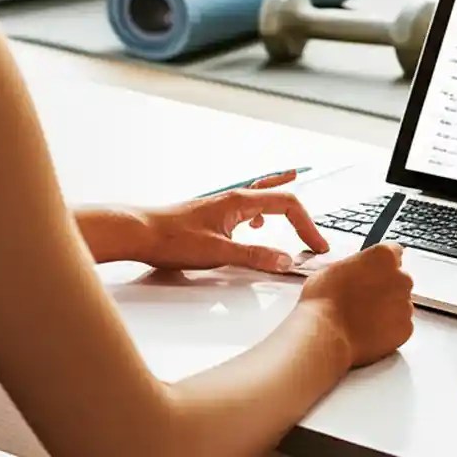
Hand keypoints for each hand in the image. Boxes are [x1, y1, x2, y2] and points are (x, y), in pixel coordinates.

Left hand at [139, 171, 328, 272]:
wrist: (140, 232)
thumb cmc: (172, 239)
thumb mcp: (219, 253)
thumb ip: (255, 256)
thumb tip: (285, 260)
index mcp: (240, 201)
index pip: (288, 205)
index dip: (308, 225)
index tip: (316, 246)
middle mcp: (234, 197)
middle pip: (280, 196)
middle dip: (301, 216)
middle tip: (314, 233)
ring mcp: (223, 204)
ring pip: (263, 197)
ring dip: (283, 206)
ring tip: (296, 214)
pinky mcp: (213, 214)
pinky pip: (246, 206)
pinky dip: (261, 212)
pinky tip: (256, 224)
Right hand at [299, 243, 414, 366]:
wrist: (325, 336)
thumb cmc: (323, 301)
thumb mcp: (333, 269)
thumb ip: (355, 266)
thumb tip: (356, 272)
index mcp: (384, 256)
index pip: (394, 251)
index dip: (381, 263)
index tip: (373, 271)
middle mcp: (401, 278)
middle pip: (399, 279)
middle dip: (386, 286)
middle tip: (364, 298)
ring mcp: (406, 305)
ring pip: (400, 303)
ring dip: (388, 308)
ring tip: (362, 318)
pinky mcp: (406, 329)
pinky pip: (401, 325)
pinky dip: (389, 329)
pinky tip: (369, 331)